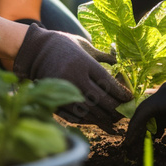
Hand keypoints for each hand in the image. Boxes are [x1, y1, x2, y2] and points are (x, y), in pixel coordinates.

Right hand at [12, 24, 130, 130]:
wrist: (35, 49)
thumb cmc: (64, 44)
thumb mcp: (84, 45)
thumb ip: (102, 56)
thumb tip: (119, 62)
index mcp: (84, 63)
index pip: (108, 83)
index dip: (121, 93)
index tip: (129, 98)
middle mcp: (75, 78)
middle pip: (101, 99)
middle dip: (115, 109)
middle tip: (124, 112)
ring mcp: (64, 90)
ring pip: (89, 111)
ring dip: (103, 118)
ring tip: (113, 121)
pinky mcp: (54, 99)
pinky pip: (74, 115)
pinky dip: (87, 120)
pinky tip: (96, 121)